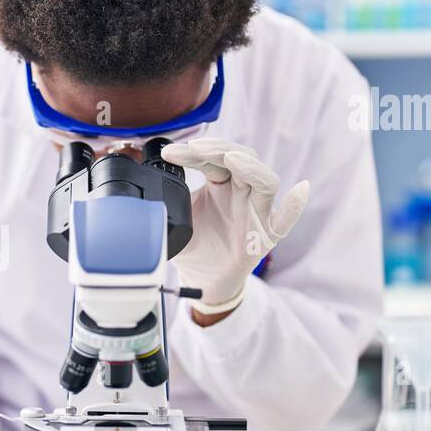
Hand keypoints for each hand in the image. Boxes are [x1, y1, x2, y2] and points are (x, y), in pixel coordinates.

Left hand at [160, 138, 308, 313]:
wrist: (203, 282)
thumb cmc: (194, 248)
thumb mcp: (171, 221)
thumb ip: (159, 205)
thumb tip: (130, 201)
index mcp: (220, 183)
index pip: (213, 158)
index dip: (194, 151)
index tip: (168, 154)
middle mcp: (242, 192)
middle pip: (242, 158)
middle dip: (218, 149)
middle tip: (194, 149)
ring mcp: (257, 212)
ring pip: (264, 181)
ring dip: (250, 167)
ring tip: (232, 159)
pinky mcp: (265, 236)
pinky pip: (285, 220)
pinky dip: (293, 206)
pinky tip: (300, 191)